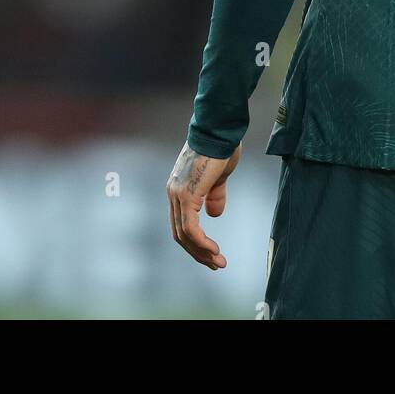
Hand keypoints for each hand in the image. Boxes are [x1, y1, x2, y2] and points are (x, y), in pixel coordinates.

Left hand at [166, 141, 241, 269]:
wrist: (220, 129)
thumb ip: (214, 195)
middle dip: (199, 252)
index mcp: (178, 189)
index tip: (213, 253)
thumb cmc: (222, 147)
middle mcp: (173, 193)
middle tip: (216, 264)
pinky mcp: (187, 195)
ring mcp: (178, 194)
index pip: (182, 224)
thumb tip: (214, 214)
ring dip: (202, 252)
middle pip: (181, 234)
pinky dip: (201, 243)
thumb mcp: (219, 177)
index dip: (197, 242)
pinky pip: (191, 228)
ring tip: (218, 261)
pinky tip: (213, 250)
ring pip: (184, 235)